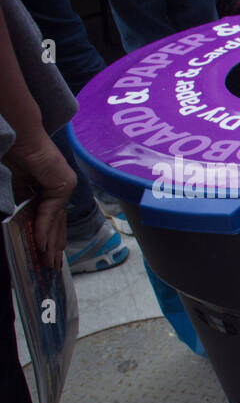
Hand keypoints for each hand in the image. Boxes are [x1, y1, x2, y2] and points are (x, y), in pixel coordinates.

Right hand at [4, 133, 75, 267]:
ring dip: (51, 244)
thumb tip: (20, 225)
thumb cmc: (13, 155)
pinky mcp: (64, 184)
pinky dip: (45, 229)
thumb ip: (20, 205)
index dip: (47, 237)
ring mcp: (64, 186)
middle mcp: (59, 188)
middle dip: (53, 247)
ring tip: (47, 262)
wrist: (17, 135)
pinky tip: (42, 245)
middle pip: (57, 224)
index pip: (49, 219)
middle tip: (51, 267)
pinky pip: (51, 212)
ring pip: (57, 221)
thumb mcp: (15, 188)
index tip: (44, 255)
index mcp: (47, 189)